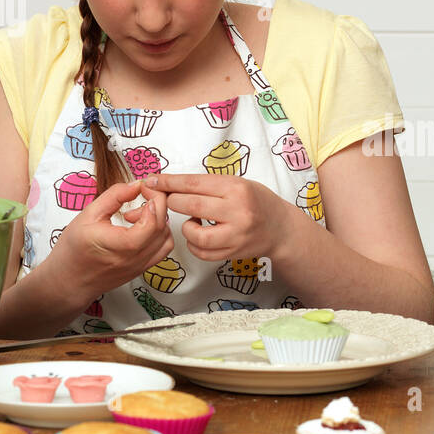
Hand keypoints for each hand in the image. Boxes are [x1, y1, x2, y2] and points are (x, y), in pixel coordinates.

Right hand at [45, 180, 173, 300]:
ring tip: (136, 216)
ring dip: (159, 221)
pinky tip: (142, 228)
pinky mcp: (143, 269)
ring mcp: (141, 266)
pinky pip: (163, 250)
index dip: (154, 199)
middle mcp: (134, 258)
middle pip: (162, 228)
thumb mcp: (88, 215)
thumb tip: (136, 184)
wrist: (68, 280)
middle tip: (139, 197)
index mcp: (120, 245)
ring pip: (166, 239)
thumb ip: (114, 196)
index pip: (153, 221)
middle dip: (156, 206)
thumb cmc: (73, 249)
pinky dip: (160, 234)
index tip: (144, 188)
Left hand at [143, 173, 297, 261]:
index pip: (193, 183)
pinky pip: (201, 252)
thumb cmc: (257, 202)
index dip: (168, 182)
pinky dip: (194, 244)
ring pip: (194, 234)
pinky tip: (201, 236)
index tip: (152, 181)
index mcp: (236, 188)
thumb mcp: (238, 183)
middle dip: (172, 202)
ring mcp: (236, 234)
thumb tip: (172, 184)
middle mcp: (237, 211)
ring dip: (185, 227)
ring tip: (193, 221)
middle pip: (189, 205)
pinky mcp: (232, 252)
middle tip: (169, 201)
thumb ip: (209, 185)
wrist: (281, 229)